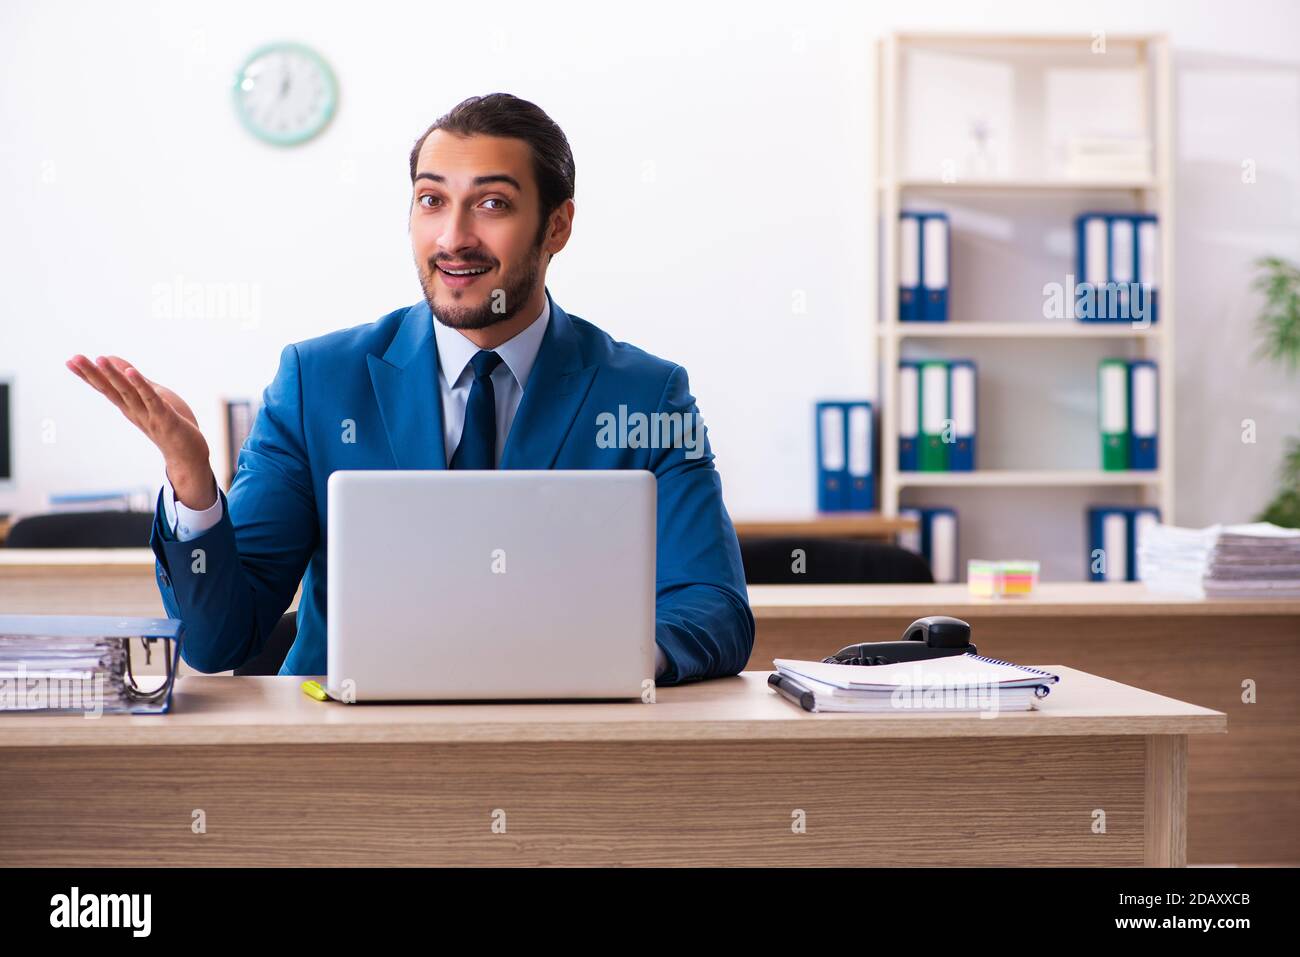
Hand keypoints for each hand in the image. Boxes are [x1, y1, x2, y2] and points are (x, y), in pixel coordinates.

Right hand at [66, 355, 216, 509]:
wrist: (188, 455)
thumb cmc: (169, 423)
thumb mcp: (151, 397)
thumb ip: (134, 380)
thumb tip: (114, 362)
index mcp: (129, 406)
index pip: (105, 388)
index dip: (88, 375)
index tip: (70, 361)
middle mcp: (134, 410)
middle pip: (110, 389)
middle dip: (92, 374)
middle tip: (74, 358)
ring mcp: (148, 415)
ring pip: (127, 392)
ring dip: (114, 375)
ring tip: (100, 359)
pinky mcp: (165, 417)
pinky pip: (151, 399)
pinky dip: (141, 386)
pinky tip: (131, 372)